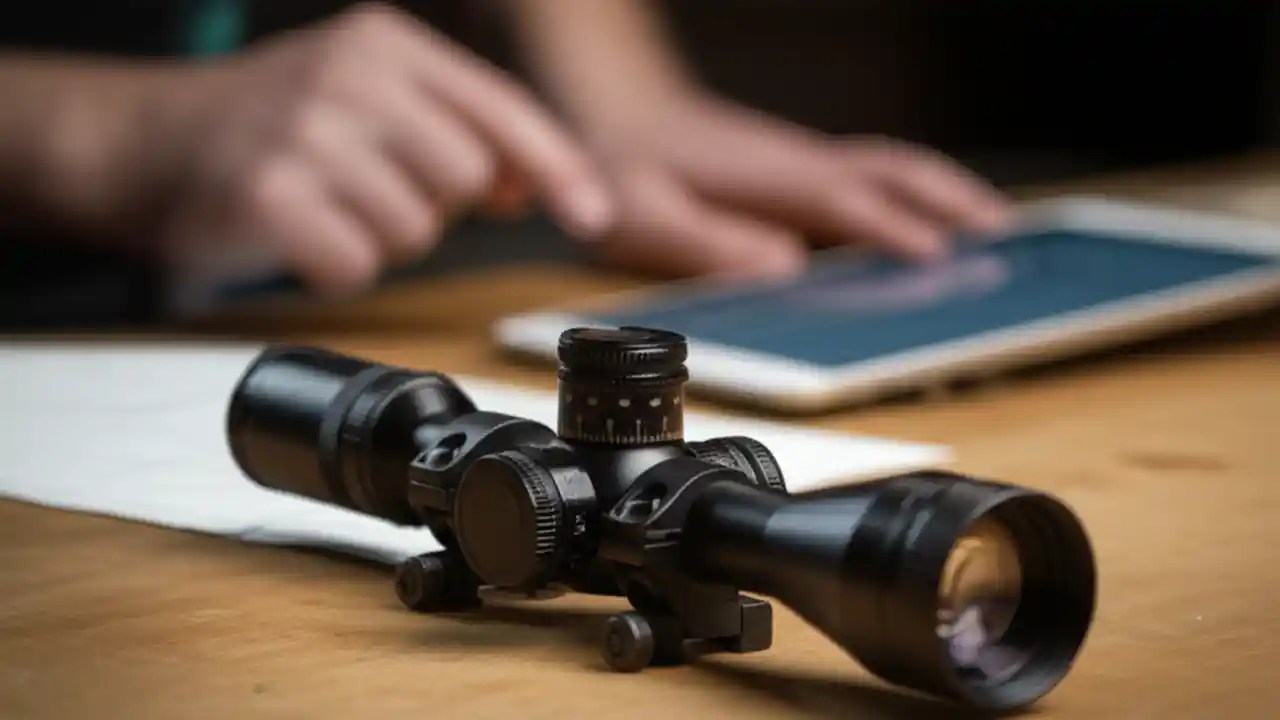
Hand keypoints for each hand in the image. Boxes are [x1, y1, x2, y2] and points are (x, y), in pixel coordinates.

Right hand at [142, 3, 609, 293]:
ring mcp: (305, 131)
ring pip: (415, 229)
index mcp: (386, 44)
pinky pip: (357, 263)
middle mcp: (349, 75)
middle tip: (373, 188)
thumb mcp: (371, 98)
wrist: (151, 141)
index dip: (557, 169)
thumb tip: (535, 186)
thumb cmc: (280, 126)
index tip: (593, 217)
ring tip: (333, 205)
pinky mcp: (267, 193)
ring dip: (383, 236)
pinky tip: (306, 234)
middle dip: (434, 204)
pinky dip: (339, 266)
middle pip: (465, 179)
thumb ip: (459, 131)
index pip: (501, 110)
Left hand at [579, 94, 1012, 279]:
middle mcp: (800, 164)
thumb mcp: (643, 213)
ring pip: (891, 169)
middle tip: (1007, 237)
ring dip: (945, 194)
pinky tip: (929, 222)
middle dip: (950, 200)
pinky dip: (915, 196)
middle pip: (892, 171)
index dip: (892, 226)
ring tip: (996, 230)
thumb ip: (704, 243)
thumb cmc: (629, 167)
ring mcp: (806, 162)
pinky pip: (873, 178)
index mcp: (767, 177)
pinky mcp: (802, 170)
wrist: (620, 113)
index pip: (844, 201)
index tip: (941, 255)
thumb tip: (781, 270)